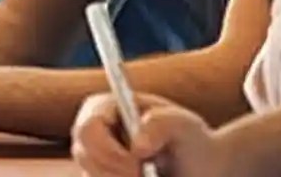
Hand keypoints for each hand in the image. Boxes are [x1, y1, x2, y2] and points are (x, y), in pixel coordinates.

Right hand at [71, 92, 225, 176]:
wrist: (196, 168)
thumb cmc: (188, 139)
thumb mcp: (183, 125)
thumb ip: (162, 124)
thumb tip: (138, 145)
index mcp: (103, 109)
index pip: (87, 129)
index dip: (107, 151)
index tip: (137, 165)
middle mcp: (90, 136)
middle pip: (83, 158)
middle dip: (114, 173)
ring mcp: (91, 163)